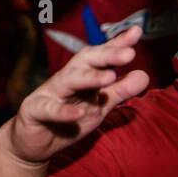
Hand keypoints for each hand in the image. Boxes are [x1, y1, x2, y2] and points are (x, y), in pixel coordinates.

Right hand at [7, 26, 148, 164]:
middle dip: (106, 55)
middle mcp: (66, 80)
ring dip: (89, 78)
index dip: (117, 44)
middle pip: (84, 61)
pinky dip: (65, 111)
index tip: (136, 32)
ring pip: (68, 80)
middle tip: (129, 53)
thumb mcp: (98, 106)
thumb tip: (144, 74)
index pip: (101, 56)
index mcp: (82, 76)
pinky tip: (80, 112)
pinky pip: (50, 110)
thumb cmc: (67, 121)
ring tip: (110, 76)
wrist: (33, 144)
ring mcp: (49, 94)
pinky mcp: (34, 111)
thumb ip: (119, 91)